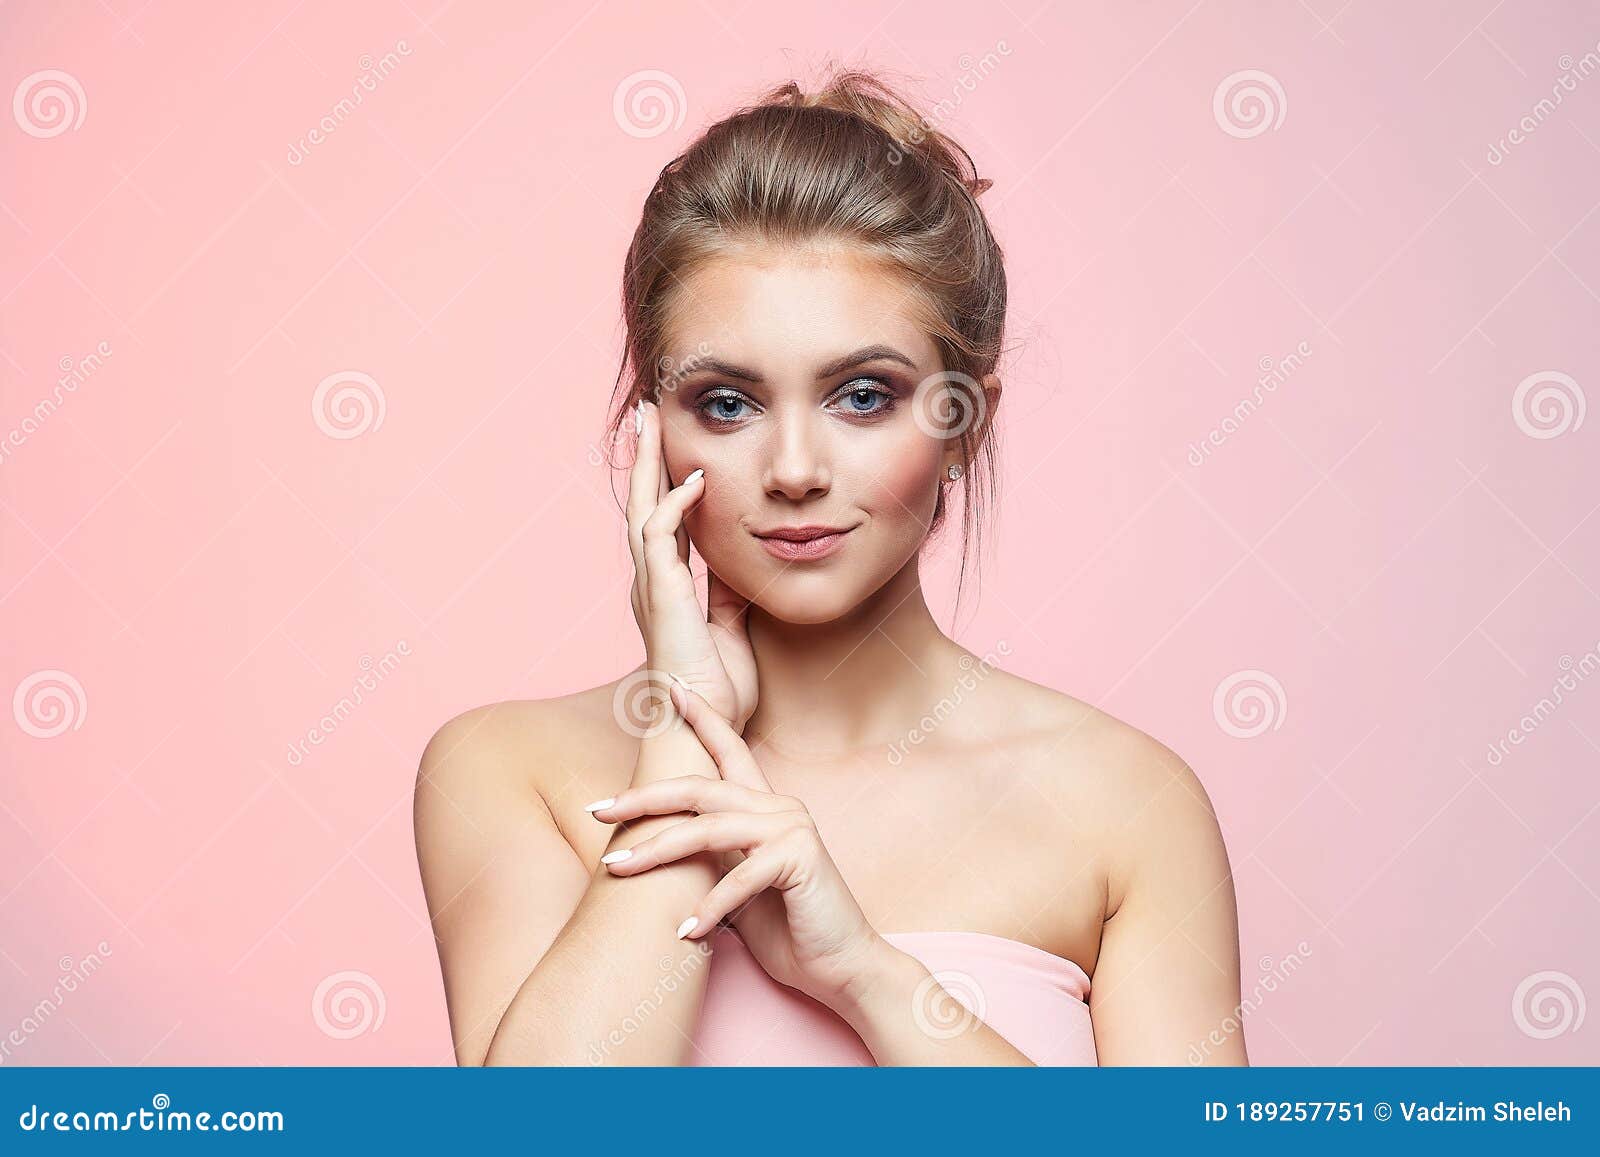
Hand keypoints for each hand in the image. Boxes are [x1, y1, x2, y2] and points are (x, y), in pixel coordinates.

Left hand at [589, 678, 891, 1012]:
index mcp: (765, 806)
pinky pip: (739, 878)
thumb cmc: (789, 928)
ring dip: (656, 850)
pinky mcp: (800, 859)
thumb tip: (658, 850)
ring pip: (708, 828)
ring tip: (617, 869)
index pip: (729, 750)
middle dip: (643, 797)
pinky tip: (684, 933)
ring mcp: (792, 829)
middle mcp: (779, 806)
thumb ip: (711, 857)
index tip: (672, 687)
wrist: (843, 965)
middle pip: (699, 788)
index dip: (703, 716)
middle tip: (597, 810)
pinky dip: (707, 907)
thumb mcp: (738, 886)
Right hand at [626, 398, 756, 729]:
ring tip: (653, 422)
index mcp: (667, 588)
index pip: (663, 520)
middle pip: (642, 503)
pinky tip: (695, 479)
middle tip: (649, 412)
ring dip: (649, 464)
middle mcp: (652, 582)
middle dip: (647, 456)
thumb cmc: (717, 692)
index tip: (677, 446)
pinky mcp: (662, 596)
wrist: (701, 731)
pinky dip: (677, 505)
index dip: (669, 482)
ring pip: (642, 509)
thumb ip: (731, 594)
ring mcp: (652, 587)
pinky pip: (660, 537)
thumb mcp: (733, 629)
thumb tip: (742, 561)